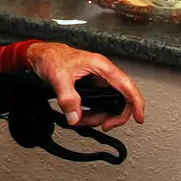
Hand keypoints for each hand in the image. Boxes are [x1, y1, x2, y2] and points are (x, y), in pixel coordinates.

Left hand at [26, 42, 145, 130]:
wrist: (40, 55)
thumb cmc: (51, 57)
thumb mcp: (58, 76)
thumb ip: (68, 98)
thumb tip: (75, 116)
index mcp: (101, 66)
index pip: (126, 85)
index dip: (137, 103)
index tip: (139, 118)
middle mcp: (102, 73)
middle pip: (121, 99)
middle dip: (113, 116)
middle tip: (103, 125)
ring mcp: (98, 80)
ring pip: (109, 104)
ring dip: (97, 117)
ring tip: (81, 120)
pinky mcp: (91, 87)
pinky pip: (98, 104)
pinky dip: (91, 113)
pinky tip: (80, 116)